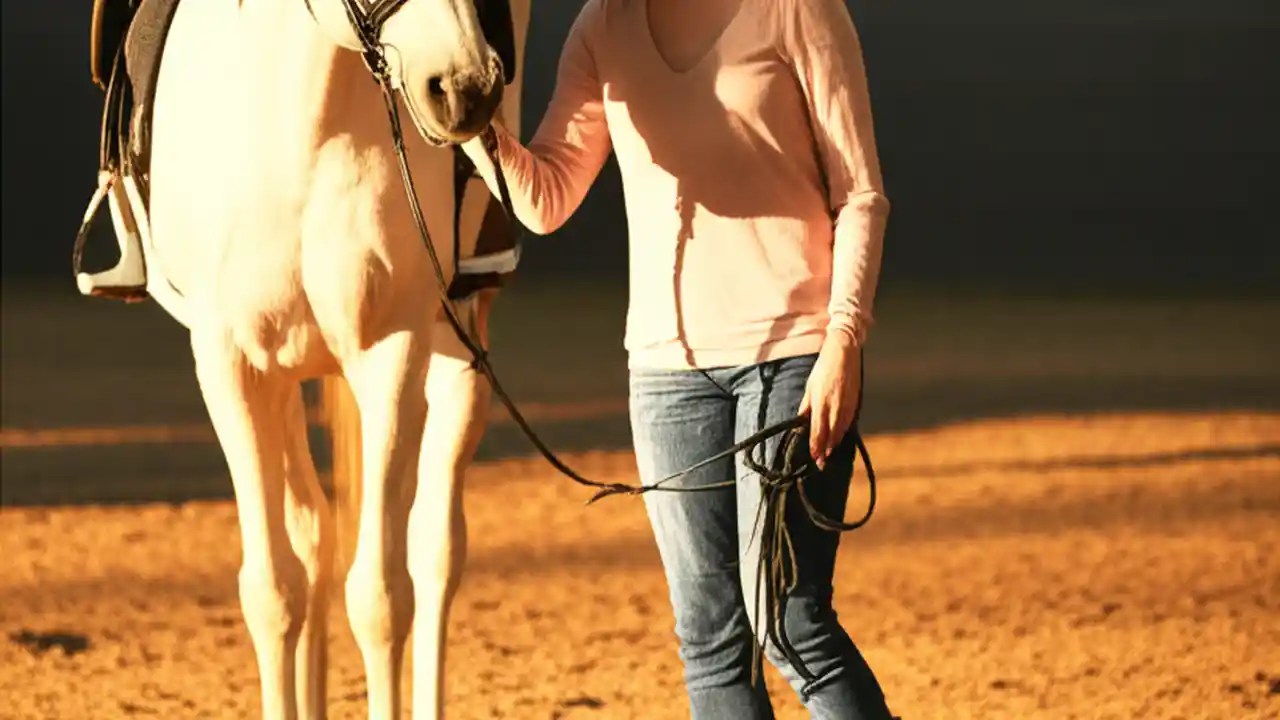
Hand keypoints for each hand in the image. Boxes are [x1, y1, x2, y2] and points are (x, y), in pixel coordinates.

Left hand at [798, 332, 862, 468]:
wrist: (844, 351)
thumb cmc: (823, 367)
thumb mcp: (810, 385)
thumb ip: (806, 405)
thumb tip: (801, 420)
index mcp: (820, 401)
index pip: (817, 429)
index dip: (815, 444)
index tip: (814, 456)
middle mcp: (833, 404)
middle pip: (829, 433)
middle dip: (825, 448)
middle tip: (822, 463)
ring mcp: (846, 403)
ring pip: (840, 428)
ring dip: (835, 442)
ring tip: (830, 454)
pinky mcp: (855, 400)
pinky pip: (849, 420)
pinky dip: (844, 430)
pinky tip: (841, 437)